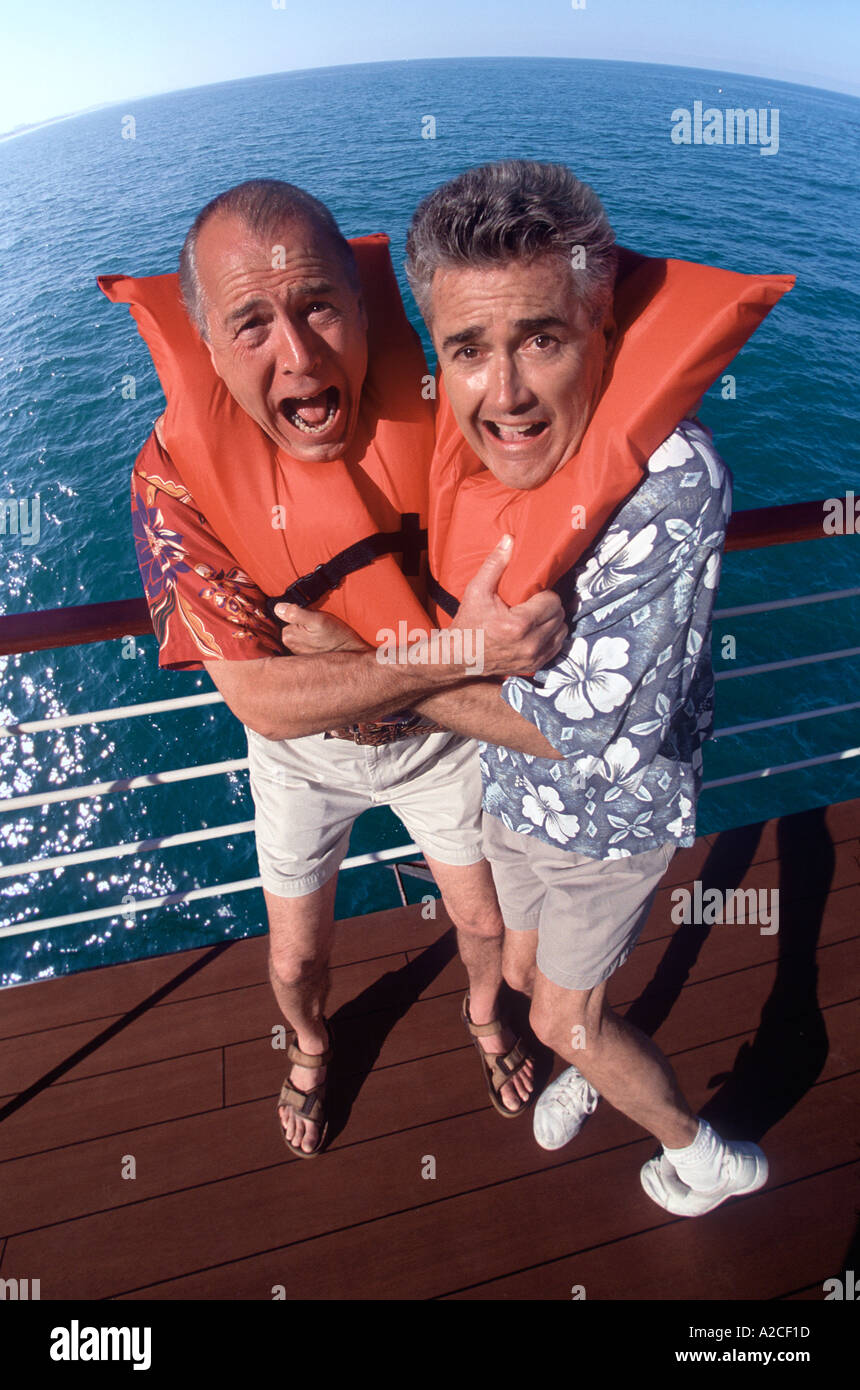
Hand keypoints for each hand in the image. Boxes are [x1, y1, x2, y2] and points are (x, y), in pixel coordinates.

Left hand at [273, 603, 369, 654]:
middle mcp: (291, 646)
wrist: (352, 655)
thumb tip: (278, 608)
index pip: (287, 618)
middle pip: (292, 626)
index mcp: (289, 636)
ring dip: (308, 632)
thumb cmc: (336, 637)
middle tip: (319, 628)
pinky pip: (306, 643)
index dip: (300, 615)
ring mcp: (299, 653)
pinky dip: (313, 641)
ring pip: (299, 634)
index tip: (312, 619)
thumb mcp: (318, 619)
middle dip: (303, 625)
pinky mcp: (307, 657)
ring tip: (322, 635)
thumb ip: (296, 613)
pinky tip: (323, 642)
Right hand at [450, 535, 567, 676]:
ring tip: (536, 616)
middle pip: (559, 616)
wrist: (458, 657)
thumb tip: (509, 540)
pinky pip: (556, 647)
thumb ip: (495, 565)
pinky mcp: (534, 666)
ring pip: (562, 631)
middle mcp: (530, 644)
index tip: (532, 594)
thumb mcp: (476, 590)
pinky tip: (536, 630)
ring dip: (553, 622)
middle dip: (550, 606)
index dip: (544, 594)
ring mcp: (533, 658)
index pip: (553, 601)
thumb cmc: (468, 623)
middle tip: (534, 602)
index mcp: (519, 624)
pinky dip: (551, 637)